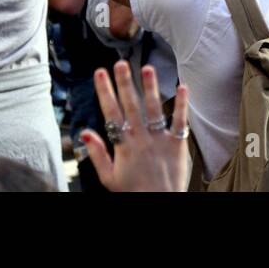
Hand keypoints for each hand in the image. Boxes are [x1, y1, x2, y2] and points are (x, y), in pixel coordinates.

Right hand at [80, 62, 187, 192]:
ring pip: (154, 108)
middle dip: (124, 82)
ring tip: (147, 67)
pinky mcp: (177, 143)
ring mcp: (159, 139)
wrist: (159, 204)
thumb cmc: (133, 192)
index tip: (100, 73)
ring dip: (151, 87)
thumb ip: (98, 153)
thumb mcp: (108, 177)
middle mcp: (141, 138)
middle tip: (120, 62)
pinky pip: (180, 121)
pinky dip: (182, 104)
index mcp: (123, 145)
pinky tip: (183, 87)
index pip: (111, 112)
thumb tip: (84, 132)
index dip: (105, 91)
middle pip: (131, 105)